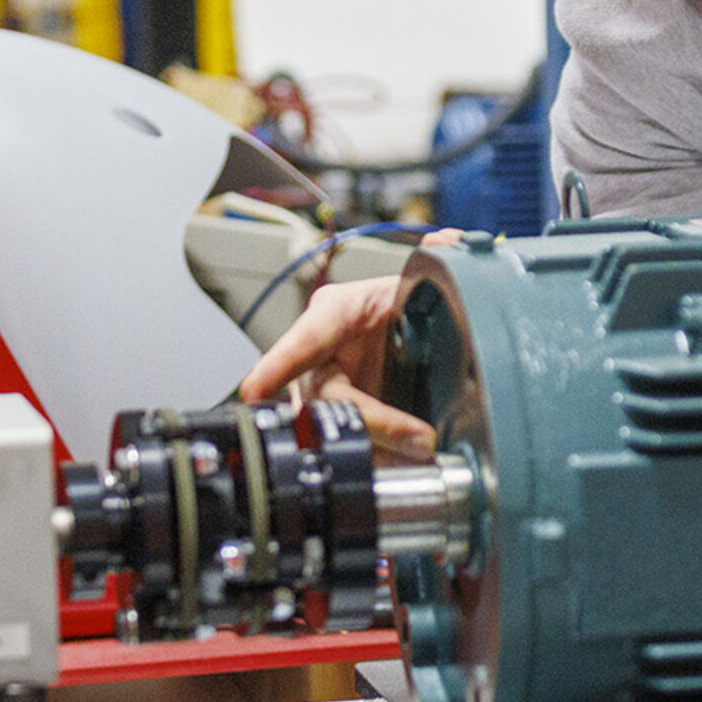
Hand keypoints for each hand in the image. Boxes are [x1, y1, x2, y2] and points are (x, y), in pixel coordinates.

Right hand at [237, 266, 435, 462]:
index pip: (303, 339)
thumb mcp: (418, 285)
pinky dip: (383, 456)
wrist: (415, 346)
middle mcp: (320, 355)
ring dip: (379, 446)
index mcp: (333, 313)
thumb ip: (437, 263)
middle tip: (418, 438)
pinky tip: (409, 460)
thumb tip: (445, 240)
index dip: (277, 365)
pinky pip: (351, 446)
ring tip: (421, 451)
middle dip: (372, 421)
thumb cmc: (401, 308)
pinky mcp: (340, 421)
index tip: (255, 389)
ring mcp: (327, 391)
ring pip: (334, 428)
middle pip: (326, 398)